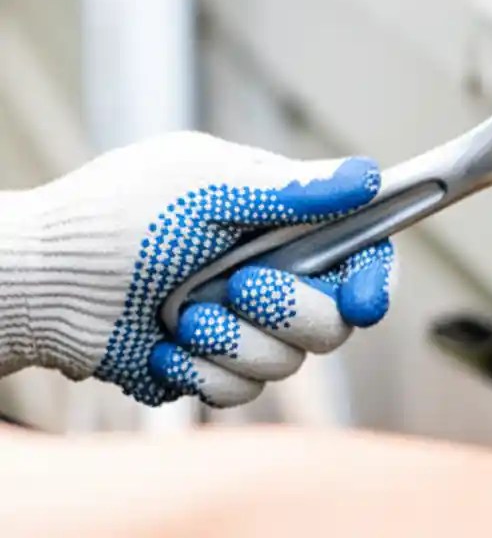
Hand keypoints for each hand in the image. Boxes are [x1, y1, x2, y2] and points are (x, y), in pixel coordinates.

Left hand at [0, 132, 394, 407]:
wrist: (44, 283)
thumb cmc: (116, 218)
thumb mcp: (208, 185)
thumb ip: (294, 189)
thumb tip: (368, 175)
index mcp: (282, 223)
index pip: (360, 251)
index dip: (372, 279)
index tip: (362, 301)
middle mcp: (272, 274)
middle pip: (334, 319)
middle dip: (289, 309)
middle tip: (241, 285)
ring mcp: (244, 325)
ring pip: (288, 361)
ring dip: (232, 340)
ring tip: (180, 312)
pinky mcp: (212, 367)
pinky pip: (241, 390)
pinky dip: (200, 369)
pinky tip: (162, 343)